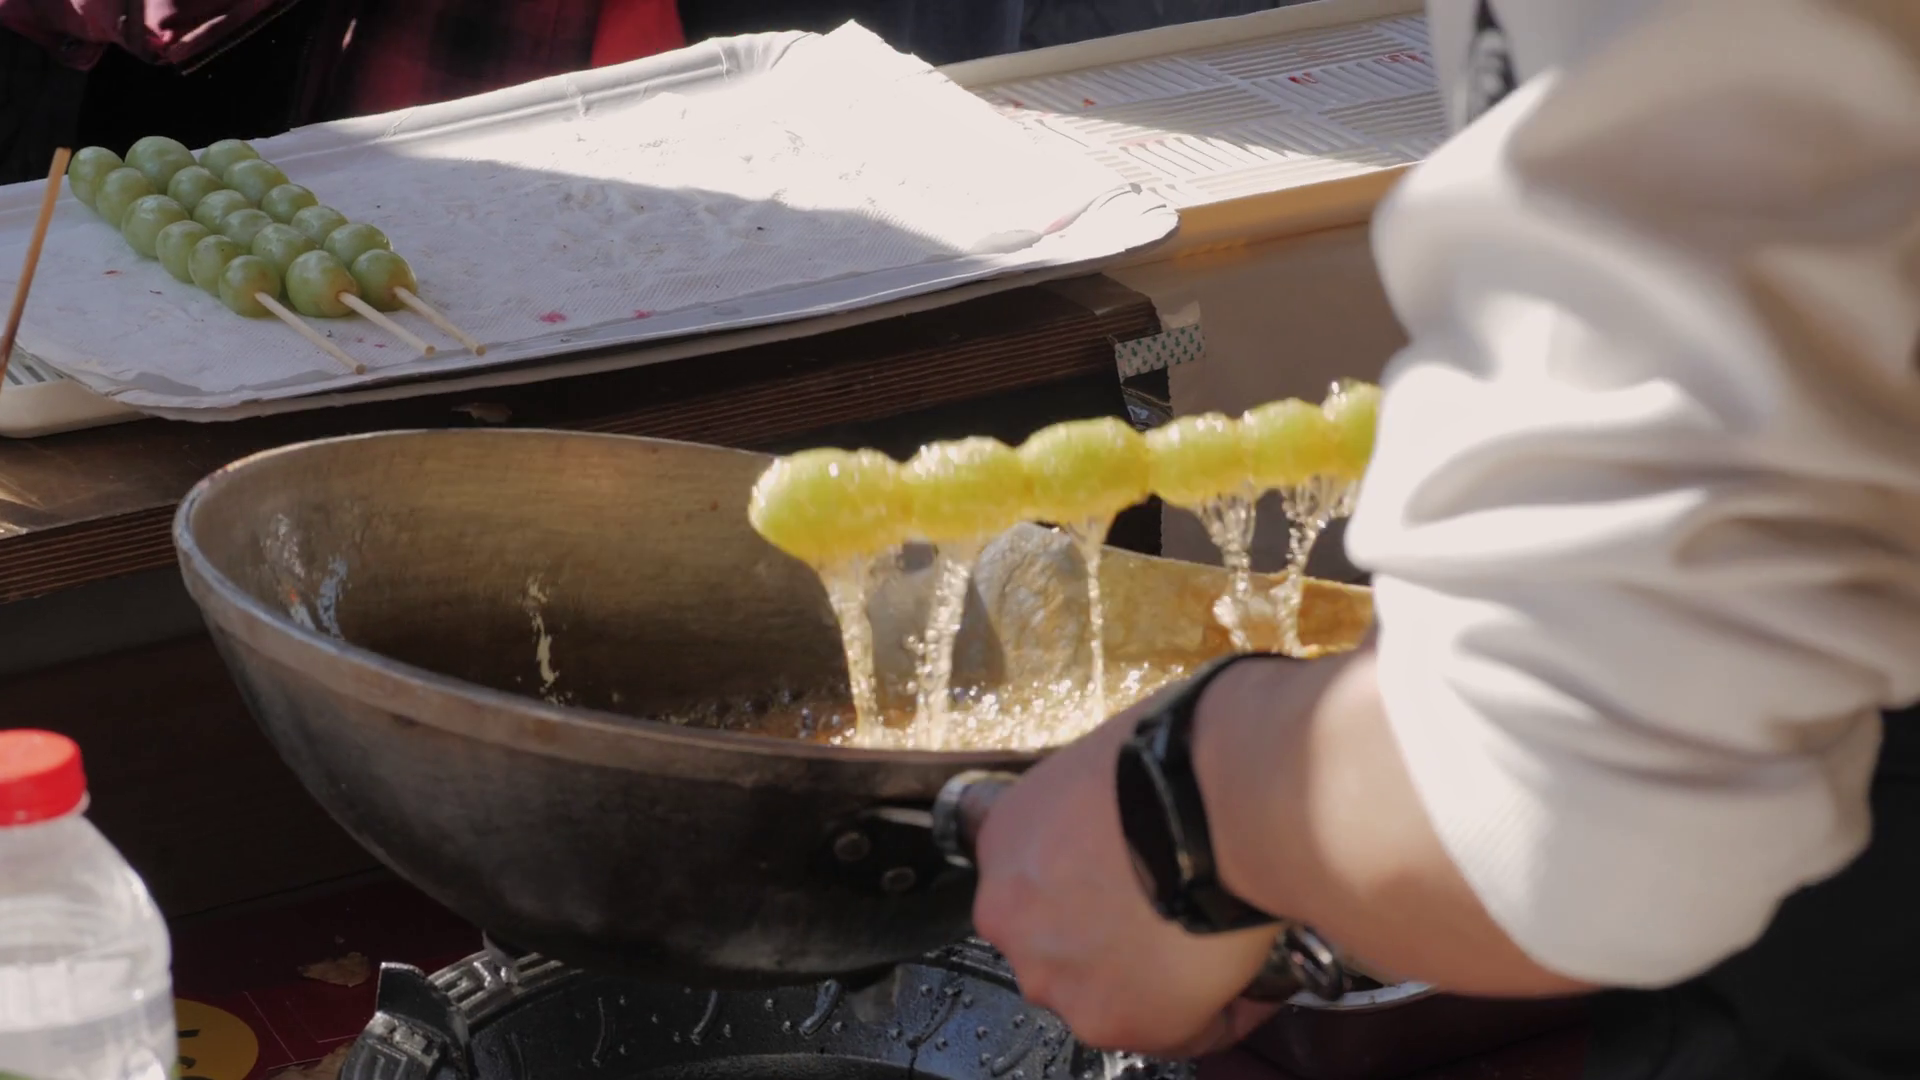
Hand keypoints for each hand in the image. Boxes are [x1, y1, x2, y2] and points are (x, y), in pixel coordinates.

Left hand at [970, 701, 1280, 1057]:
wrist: (1221, 797)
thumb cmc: (1180, 756)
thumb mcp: (1108, 760)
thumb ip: (1099, 807)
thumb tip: (1138, 813)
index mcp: (1004, 838)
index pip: (1038, 882)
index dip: (1091, 886)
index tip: (1130, 886)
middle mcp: (1010, 913)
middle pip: (1060, 942)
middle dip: (1112, 936)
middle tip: (1175, 916)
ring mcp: (1053, 972)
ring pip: (1107, 992)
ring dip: (1157, 977)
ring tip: (1214, 946)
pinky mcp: (1110, 1019)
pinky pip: (1173, 1029)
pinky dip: (1213, 1010)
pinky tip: (1242, 975)